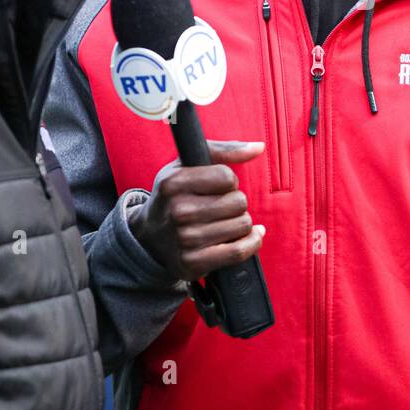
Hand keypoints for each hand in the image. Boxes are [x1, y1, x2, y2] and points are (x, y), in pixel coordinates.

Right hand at [128, 139, 266, 280]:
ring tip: (224, 222)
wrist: (149, 237)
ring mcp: (185, 239)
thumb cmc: (175, 195)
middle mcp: (178, 211)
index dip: (228, 181)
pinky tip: (252, 235)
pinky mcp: (194, 262)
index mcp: (173, 182)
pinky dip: (252, 242)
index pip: (227, 177)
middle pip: (238, 202)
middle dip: (236, 202)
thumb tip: (259, 147)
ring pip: (243, 225)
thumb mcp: (187, 165)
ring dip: (240, 223)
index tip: (217, 187)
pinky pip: (239, 251)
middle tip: (220, 207)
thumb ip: (224, 151)